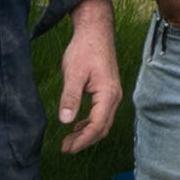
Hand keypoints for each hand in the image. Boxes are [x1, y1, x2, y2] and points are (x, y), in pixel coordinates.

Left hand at [54, 4, 123, 149]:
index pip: (97, 125)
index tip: (67, 148)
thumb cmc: (85, 49)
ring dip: (87, 134)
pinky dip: (90, 124)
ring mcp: (112, 94)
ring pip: (103, 122)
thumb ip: (70, 98)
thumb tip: (65, 121)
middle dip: (85, 141)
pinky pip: (101, 114)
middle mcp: (114, 96)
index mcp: (108, 94)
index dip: (82, 140)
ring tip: (69, 141)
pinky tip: (77, 126)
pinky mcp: (107, 91)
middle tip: (65, 148)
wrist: (95, 31)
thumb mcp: (73, 74)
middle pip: (102, 128)